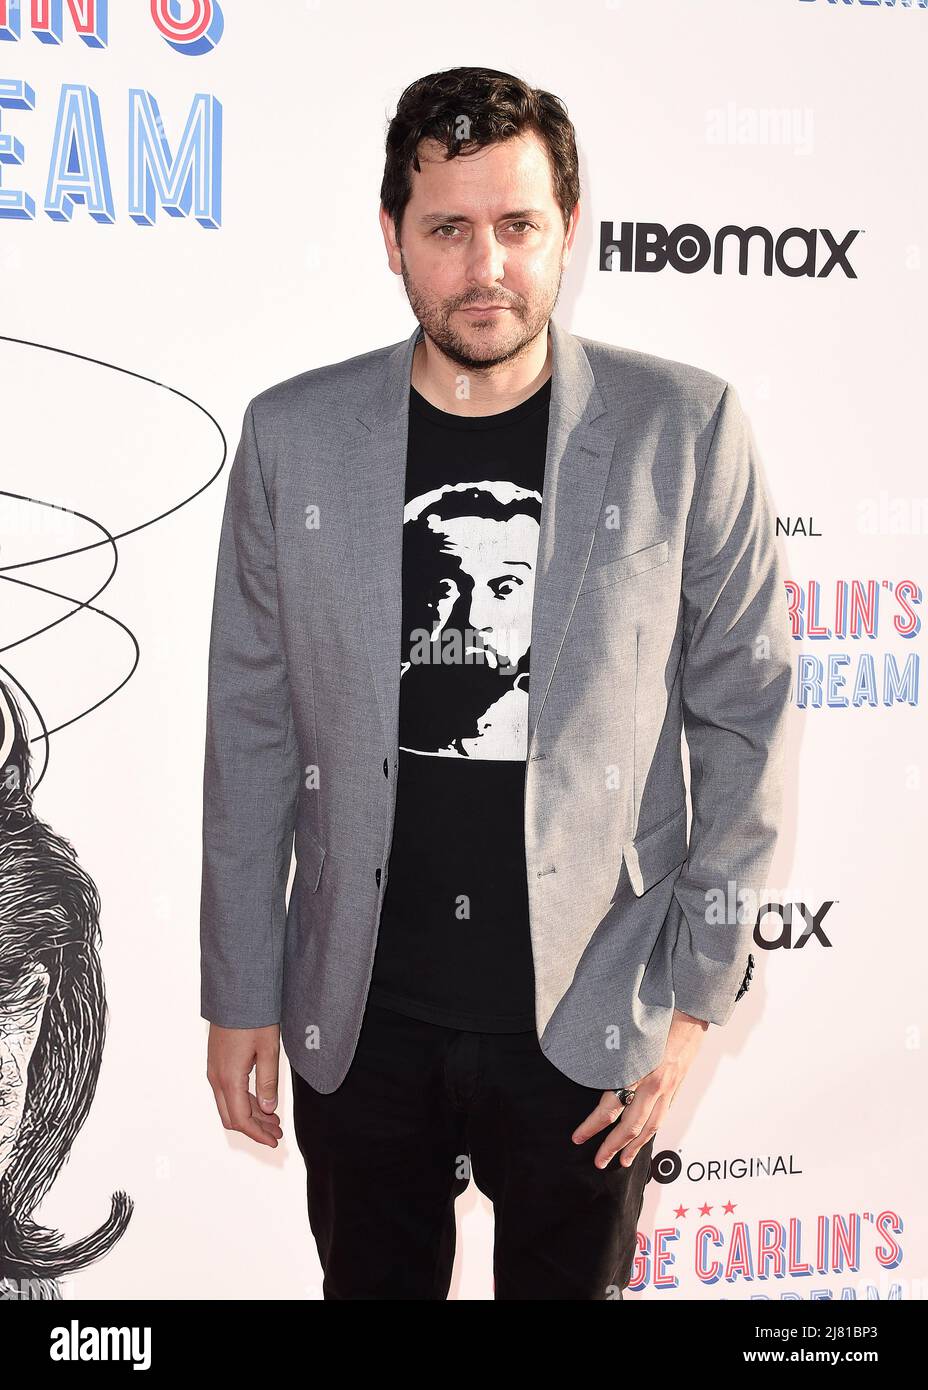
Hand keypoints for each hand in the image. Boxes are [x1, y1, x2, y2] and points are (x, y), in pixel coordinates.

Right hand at [206, 1023, 283, 1147]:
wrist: (235, 991)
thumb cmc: (252, 1017)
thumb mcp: (268, 1049)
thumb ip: (268, 1082)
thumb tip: (269, 1110)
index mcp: (229, 1078)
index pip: (241, 1119)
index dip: (258, 1134)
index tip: (274, 1140)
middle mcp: (216, 1077)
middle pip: (232, 1117)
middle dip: (254, 1129)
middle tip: (276, 1132)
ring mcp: (214, 1070)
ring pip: (229, 1105)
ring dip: (250, 1115)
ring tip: (274, 1119)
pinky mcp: (217, 1062)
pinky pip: (227, 1091)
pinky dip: (244, 1102)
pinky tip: (261, 1101)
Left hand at [571, 1008, 708, 1168]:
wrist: (690, 1009)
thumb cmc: (656, 1014)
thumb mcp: (628, 1032)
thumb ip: (609, 1052)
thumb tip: (586, 1066)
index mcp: (637, 1070)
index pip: (610, 1108)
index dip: (592, 1126)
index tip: (577, 1137)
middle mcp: (653, 1083)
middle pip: (630, 1125)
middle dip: (612, 1146)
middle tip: (598, 1161)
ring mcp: (667, 1087)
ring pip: (649, 1127)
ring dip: (634, 1147)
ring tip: (622, 1161)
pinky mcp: (676, 1087)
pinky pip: (662, 1116)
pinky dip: (651, 1132)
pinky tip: (643, 1140)